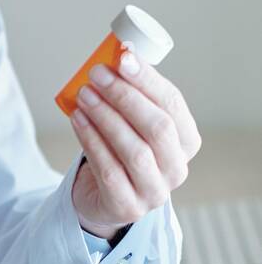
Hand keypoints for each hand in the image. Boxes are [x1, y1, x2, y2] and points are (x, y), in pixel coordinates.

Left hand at [69, 43, 201, 239]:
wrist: (102, 198)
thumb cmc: (119, 151)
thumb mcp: (132, 124)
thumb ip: (131, 96)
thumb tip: (117, 56)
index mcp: (186, 141)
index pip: (173, 105)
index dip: (148, 80)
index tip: (123, 57)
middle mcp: (177, 168)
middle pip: (158, 128)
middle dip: (126, 97)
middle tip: (98, 75)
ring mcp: (155, 191)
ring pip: (135, 150)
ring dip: (107, 117)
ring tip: (84, 95)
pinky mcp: (127, 207)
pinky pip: (109, 170)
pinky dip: (92, 141)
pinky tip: (78, 120)